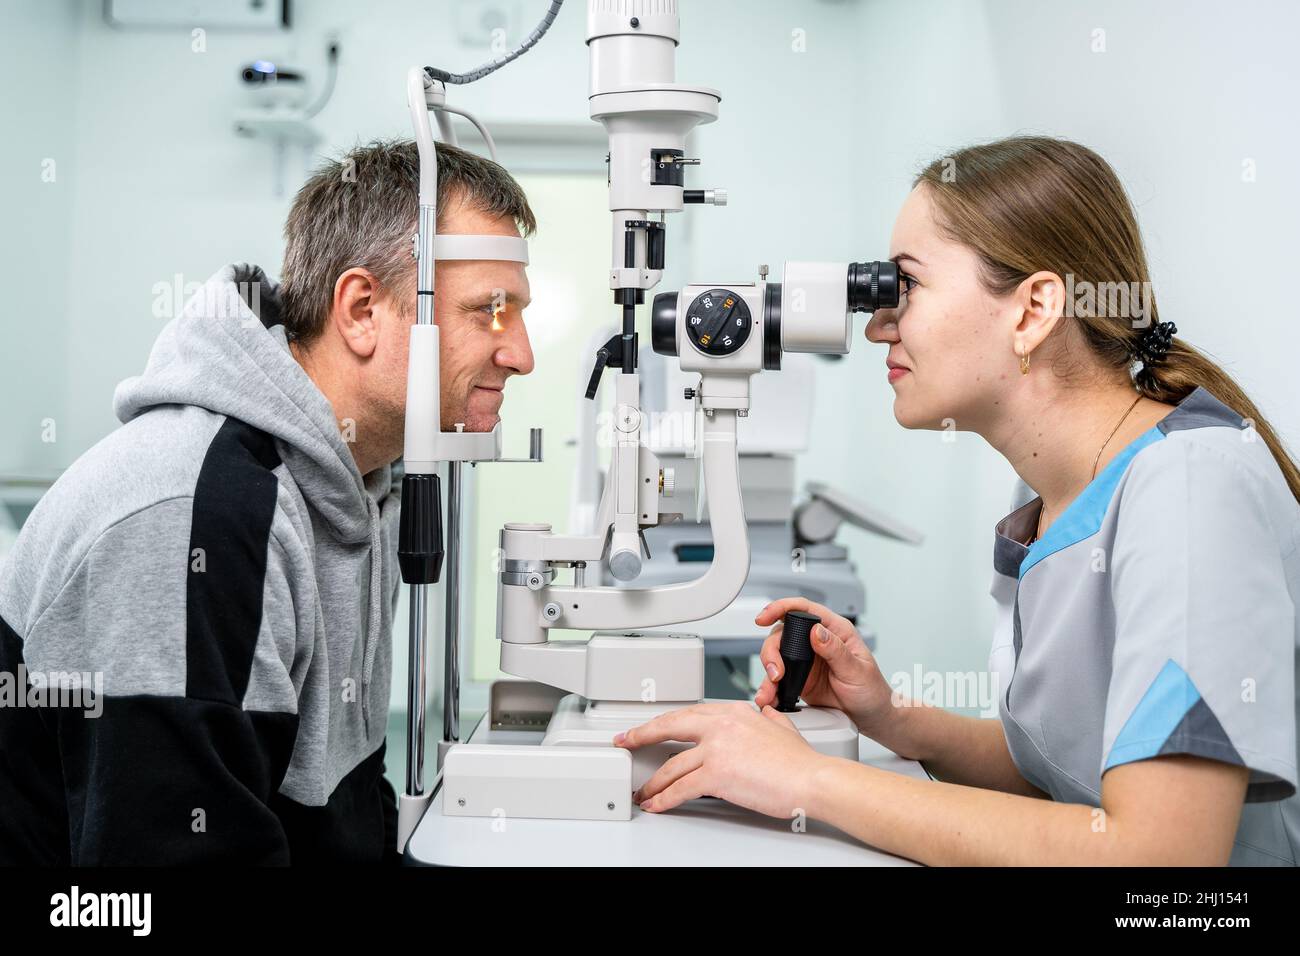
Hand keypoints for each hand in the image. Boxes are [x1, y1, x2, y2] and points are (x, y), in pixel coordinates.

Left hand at [614, 701, 825, 817]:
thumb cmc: (800, 761)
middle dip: (641, 736)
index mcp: (732, 711)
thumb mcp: (780, 725)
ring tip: (643, 792)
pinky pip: (681, 789)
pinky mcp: (717, 774)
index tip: (648, 727)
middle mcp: (721, 724)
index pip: (688, 714)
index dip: (663, 722)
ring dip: (653, 782)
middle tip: (625, 742)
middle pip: (669, 727)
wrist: (812, 779)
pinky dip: (665, 799)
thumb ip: (767, 717)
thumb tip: (764, 712)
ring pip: (671, 765)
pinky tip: (658, 805)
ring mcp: (717, 748)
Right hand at [753, 597, 894, 736]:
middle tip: (776, 672)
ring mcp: (806, 659)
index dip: (781, 607)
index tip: (764, 617)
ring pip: (776, 654)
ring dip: (768, 671)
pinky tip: (771, 697)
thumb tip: (817, 631)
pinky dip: (770, 687)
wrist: (870, 717)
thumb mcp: (858, 670)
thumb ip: (837, 651)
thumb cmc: (872, 690)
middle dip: (772, 651)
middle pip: (782, 632)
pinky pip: (778, 678)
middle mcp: (817, 641)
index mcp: (835, 630)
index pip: (805, 609)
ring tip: (771, 690)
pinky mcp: (798, 677)